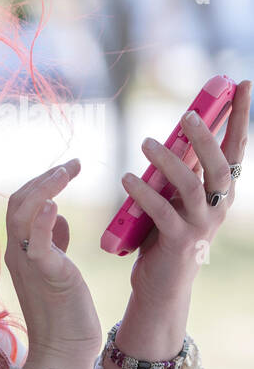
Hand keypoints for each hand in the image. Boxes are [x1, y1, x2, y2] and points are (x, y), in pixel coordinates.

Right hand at [5, 158, 101, 360]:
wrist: (64, 349)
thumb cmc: (64, 313)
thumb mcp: (57, 269)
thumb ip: (53, 242)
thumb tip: (58, 217)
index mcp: (22, 251)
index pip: (22, 205)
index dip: (42, 183)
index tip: (66, 169)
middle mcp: (18, 254)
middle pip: (18, 203)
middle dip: (44, 178)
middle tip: (72, 165)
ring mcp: (29, 264)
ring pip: (22, 215)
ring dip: (44, 189)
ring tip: (66, 173)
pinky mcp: (46, 275)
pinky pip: (36, 244)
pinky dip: (42, 221)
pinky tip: (56, 204)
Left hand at [121, 79, 249, 306]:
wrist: (163, 284)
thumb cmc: (169, 234)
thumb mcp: (179, 198)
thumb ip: (182, 171)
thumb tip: (174, 134)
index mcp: (222, 190)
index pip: (237, 147)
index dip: (241, 116)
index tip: (242, 84)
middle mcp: (218, 205)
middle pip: (219, 165)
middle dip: (205, 138)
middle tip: (187, 115)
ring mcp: (200, 224)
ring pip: (190, 186)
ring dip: (168, 162)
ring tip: (145, 143)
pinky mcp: (178, 241)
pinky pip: (161, 212)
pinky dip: (143, 193)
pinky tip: (126, 178)